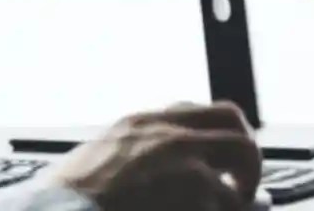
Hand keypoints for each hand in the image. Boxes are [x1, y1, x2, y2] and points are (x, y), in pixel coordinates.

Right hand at [51, 101, 261, 210]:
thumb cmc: (67, 202)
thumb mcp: (96, 165)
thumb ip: (133, 161)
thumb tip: (173, 183)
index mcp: (138, 124)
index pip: (193, 112)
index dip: (215, 137)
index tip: (219, 163)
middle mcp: (166, 129)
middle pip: (232, 120)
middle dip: (247, 154)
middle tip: (243, 187)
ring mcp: (183, 155)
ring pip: (241, 158)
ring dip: (241, 193)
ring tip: (236, 208)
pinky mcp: (194, 184)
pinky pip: (229, 202)